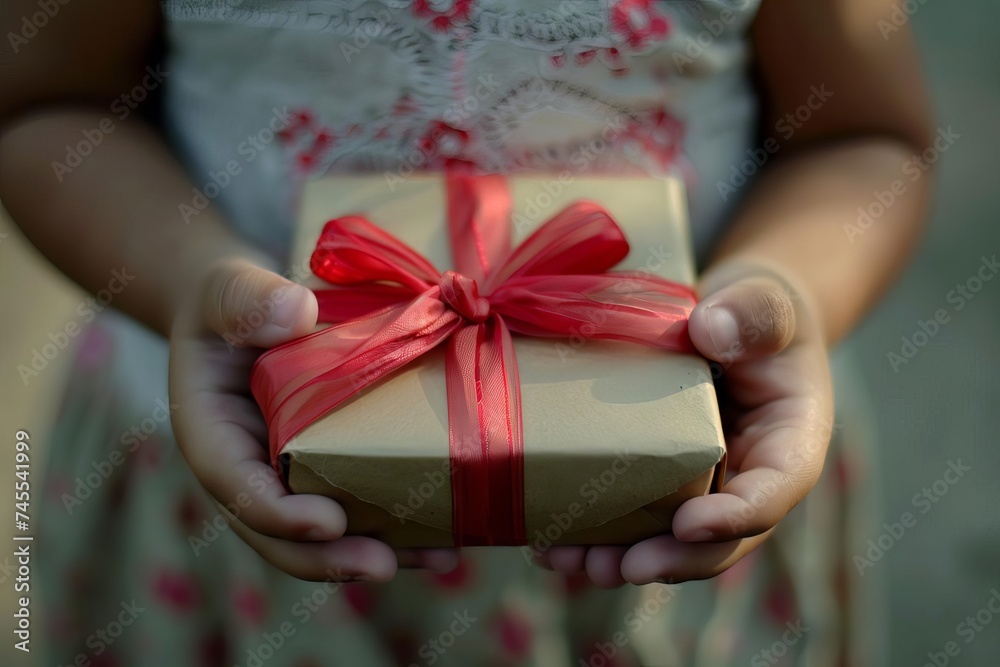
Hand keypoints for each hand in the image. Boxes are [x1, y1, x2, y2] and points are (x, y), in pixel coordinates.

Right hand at [168, 257, 457, 580]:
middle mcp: (251, 471)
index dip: (278, 514)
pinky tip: (450, 534)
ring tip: (439, 559)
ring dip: (380, 551)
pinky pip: (360, 506)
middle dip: (330, 557)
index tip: (328, 521)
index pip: (236, 486)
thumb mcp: (230, 288)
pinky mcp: (329, 470)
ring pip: (326, 533)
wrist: (250, 313)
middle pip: (280, 533)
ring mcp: (292, 477)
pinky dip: (401, 526)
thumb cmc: (234, 302)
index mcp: (213, 435)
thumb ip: (249, 298)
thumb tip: (295, 314)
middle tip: (382, 566)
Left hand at [539, 262, 833, 585]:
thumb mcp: (764, 301)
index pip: (774, 490)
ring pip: (667, 539)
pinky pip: (631, 516)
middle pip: (718, 536)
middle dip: (671, 559)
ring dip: (618, 558)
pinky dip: (593, 532)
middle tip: (621, 568)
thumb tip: (711, 331)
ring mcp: (701, 486)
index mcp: (790, 441)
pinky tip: (547, 540)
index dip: (735, 516)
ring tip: (568, 562)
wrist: (729, 318)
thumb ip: (753, 314)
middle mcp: (747, 479)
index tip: (687, 524)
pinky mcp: (658, 480)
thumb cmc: (755, 310)